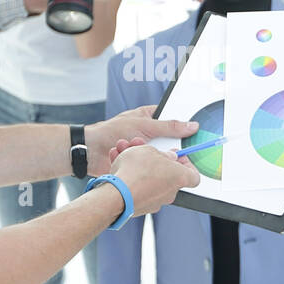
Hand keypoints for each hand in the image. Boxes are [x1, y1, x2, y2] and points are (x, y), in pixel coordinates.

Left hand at [84, 105, 198, 175]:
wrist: (90, 151)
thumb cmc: (111, 131)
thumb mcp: (144, 125)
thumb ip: (169, 126)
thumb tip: (192, 126)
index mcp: (150, 118)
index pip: (172, 119)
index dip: (182, 126)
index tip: (193, 134)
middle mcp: (148, 133)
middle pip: (169, 140)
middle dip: (168, 145)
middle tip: (172, 149)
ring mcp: (144, 149)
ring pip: (161, 155)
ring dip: (155, 155)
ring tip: (145, 152)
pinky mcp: (139, 163)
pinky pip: (151, 165)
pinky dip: (147, 165)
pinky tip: (141, 163)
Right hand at [109, 139, 200, 215]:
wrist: (117, 194)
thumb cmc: (136, 171)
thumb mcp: (150, 150)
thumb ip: (162, 154)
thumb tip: (168, 157)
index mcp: (179, 177)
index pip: (194, 176)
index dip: (187, 164)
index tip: (178, 156)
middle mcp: (170, 193)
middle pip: (169, 177)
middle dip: (158, 164)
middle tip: (148, 153)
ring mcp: (155, 203)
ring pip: (151, 182)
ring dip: (142, 170)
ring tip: (126, 157)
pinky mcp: (140, 208)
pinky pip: (138, 191)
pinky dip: (131, 181)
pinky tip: (118, 170)